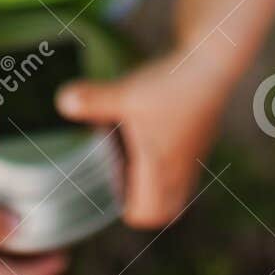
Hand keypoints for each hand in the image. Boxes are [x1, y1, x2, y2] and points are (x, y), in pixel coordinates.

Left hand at [55, 47, 232, 228]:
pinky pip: (182, 163)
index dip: (125, 207)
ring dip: (153, 177)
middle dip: (140, 198)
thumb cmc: (173, 84)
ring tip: (132, 149)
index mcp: (164, 171)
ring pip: (174, 185)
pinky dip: (165, 156)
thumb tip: (60, 102)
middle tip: (120, 170)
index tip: (110, 181)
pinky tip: (149, 125)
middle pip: (165, 208)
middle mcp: (183, 169)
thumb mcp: (127, 94)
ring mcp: (194, 154)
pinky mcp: (199, 136)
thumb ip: (94, 102)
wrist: (215, 59)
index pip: (148, 215)